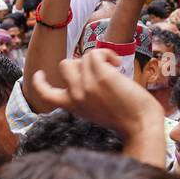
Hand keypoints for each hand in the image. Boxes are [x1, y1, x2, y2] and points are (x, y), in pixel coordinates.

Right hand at [26, 49, 158, 137]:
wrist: (140, 125)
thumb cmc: (124, 119)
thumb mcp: (94, 111)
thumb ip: (84, 96)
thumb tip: (83, 72)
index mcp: (72, 106)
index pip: (45, 94)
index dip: (39, 82)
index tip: (39, 74)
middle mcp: (75, 95)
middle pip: (65, 65)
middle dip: (81, 63)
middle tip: (99, 69)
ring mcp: (87, 85)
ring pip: (83, 57)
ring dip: (99, 57)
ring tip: (113, 66)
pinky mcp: (102, 77)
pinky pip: (96, 53)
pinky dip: (107, 53)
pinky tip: (117, 63)